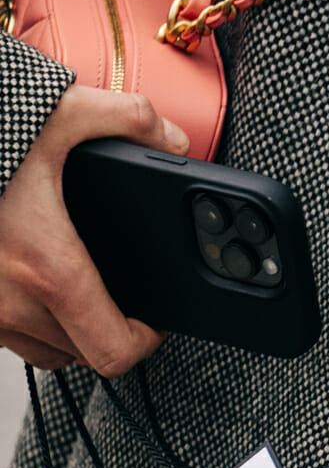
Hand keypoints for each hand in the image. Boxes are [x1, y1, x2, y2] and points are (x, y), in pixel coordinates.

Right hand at [0, 86, 183, 375]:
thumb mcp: (60, 114)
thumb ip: (127, 119)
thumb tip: (172, 137)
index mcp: (48, 269)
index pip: (113, 350)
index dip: (145, 342)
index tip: (153, 323)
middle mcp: (9, 303)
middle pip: (80, 354)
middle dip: (108, 330)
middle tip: (121, 300)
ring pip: (39, 350)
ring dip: (64, 329)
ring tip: (77, 290)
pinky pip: (2, 334)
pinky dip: (24, 318)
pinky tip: (29, 280)